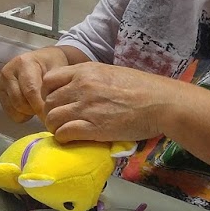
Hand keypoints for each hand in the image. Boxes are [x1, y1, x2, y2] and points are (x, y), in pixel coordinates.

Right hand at [0, 47, 71, 123]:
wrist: (43, 60)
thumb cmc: (52, 65)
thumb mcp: (58, 70)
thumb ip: (55, 87)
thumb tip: (53, 108)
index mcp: (24, 63)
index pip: (31, 90)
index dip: (41, 106)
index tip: (51, 115)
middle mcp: (9, 72)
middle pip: (20, 102)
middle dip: (36, 110)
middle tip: (48, 110)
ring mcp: (2, 83)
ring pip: (15, 109)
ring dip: (29, 112)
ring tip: (40, 105)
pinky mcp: (0, 93)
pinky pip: (10, 112)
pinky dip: (22, 115)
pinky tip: (31, 107)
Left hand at [41, 62, 181, 143]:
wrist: (161, 103)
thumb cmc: (142, 88)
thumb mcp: (111, 73)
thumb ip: (91, 79)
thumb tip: (80, 90)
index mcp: (85, 71)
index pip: (49, 80)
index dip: (49, 94)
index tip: (57, 103)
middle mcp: (81, 86)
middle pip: (48, 102)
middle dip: (51, 113)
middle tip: (61, 121)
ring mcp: (85, 107)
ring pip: (52, 118)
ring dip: (56, 127)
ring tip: (65, 131)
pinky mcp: (93, 127)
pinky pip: (64, 133)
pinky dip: (64, 138)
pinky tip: (71, 139)